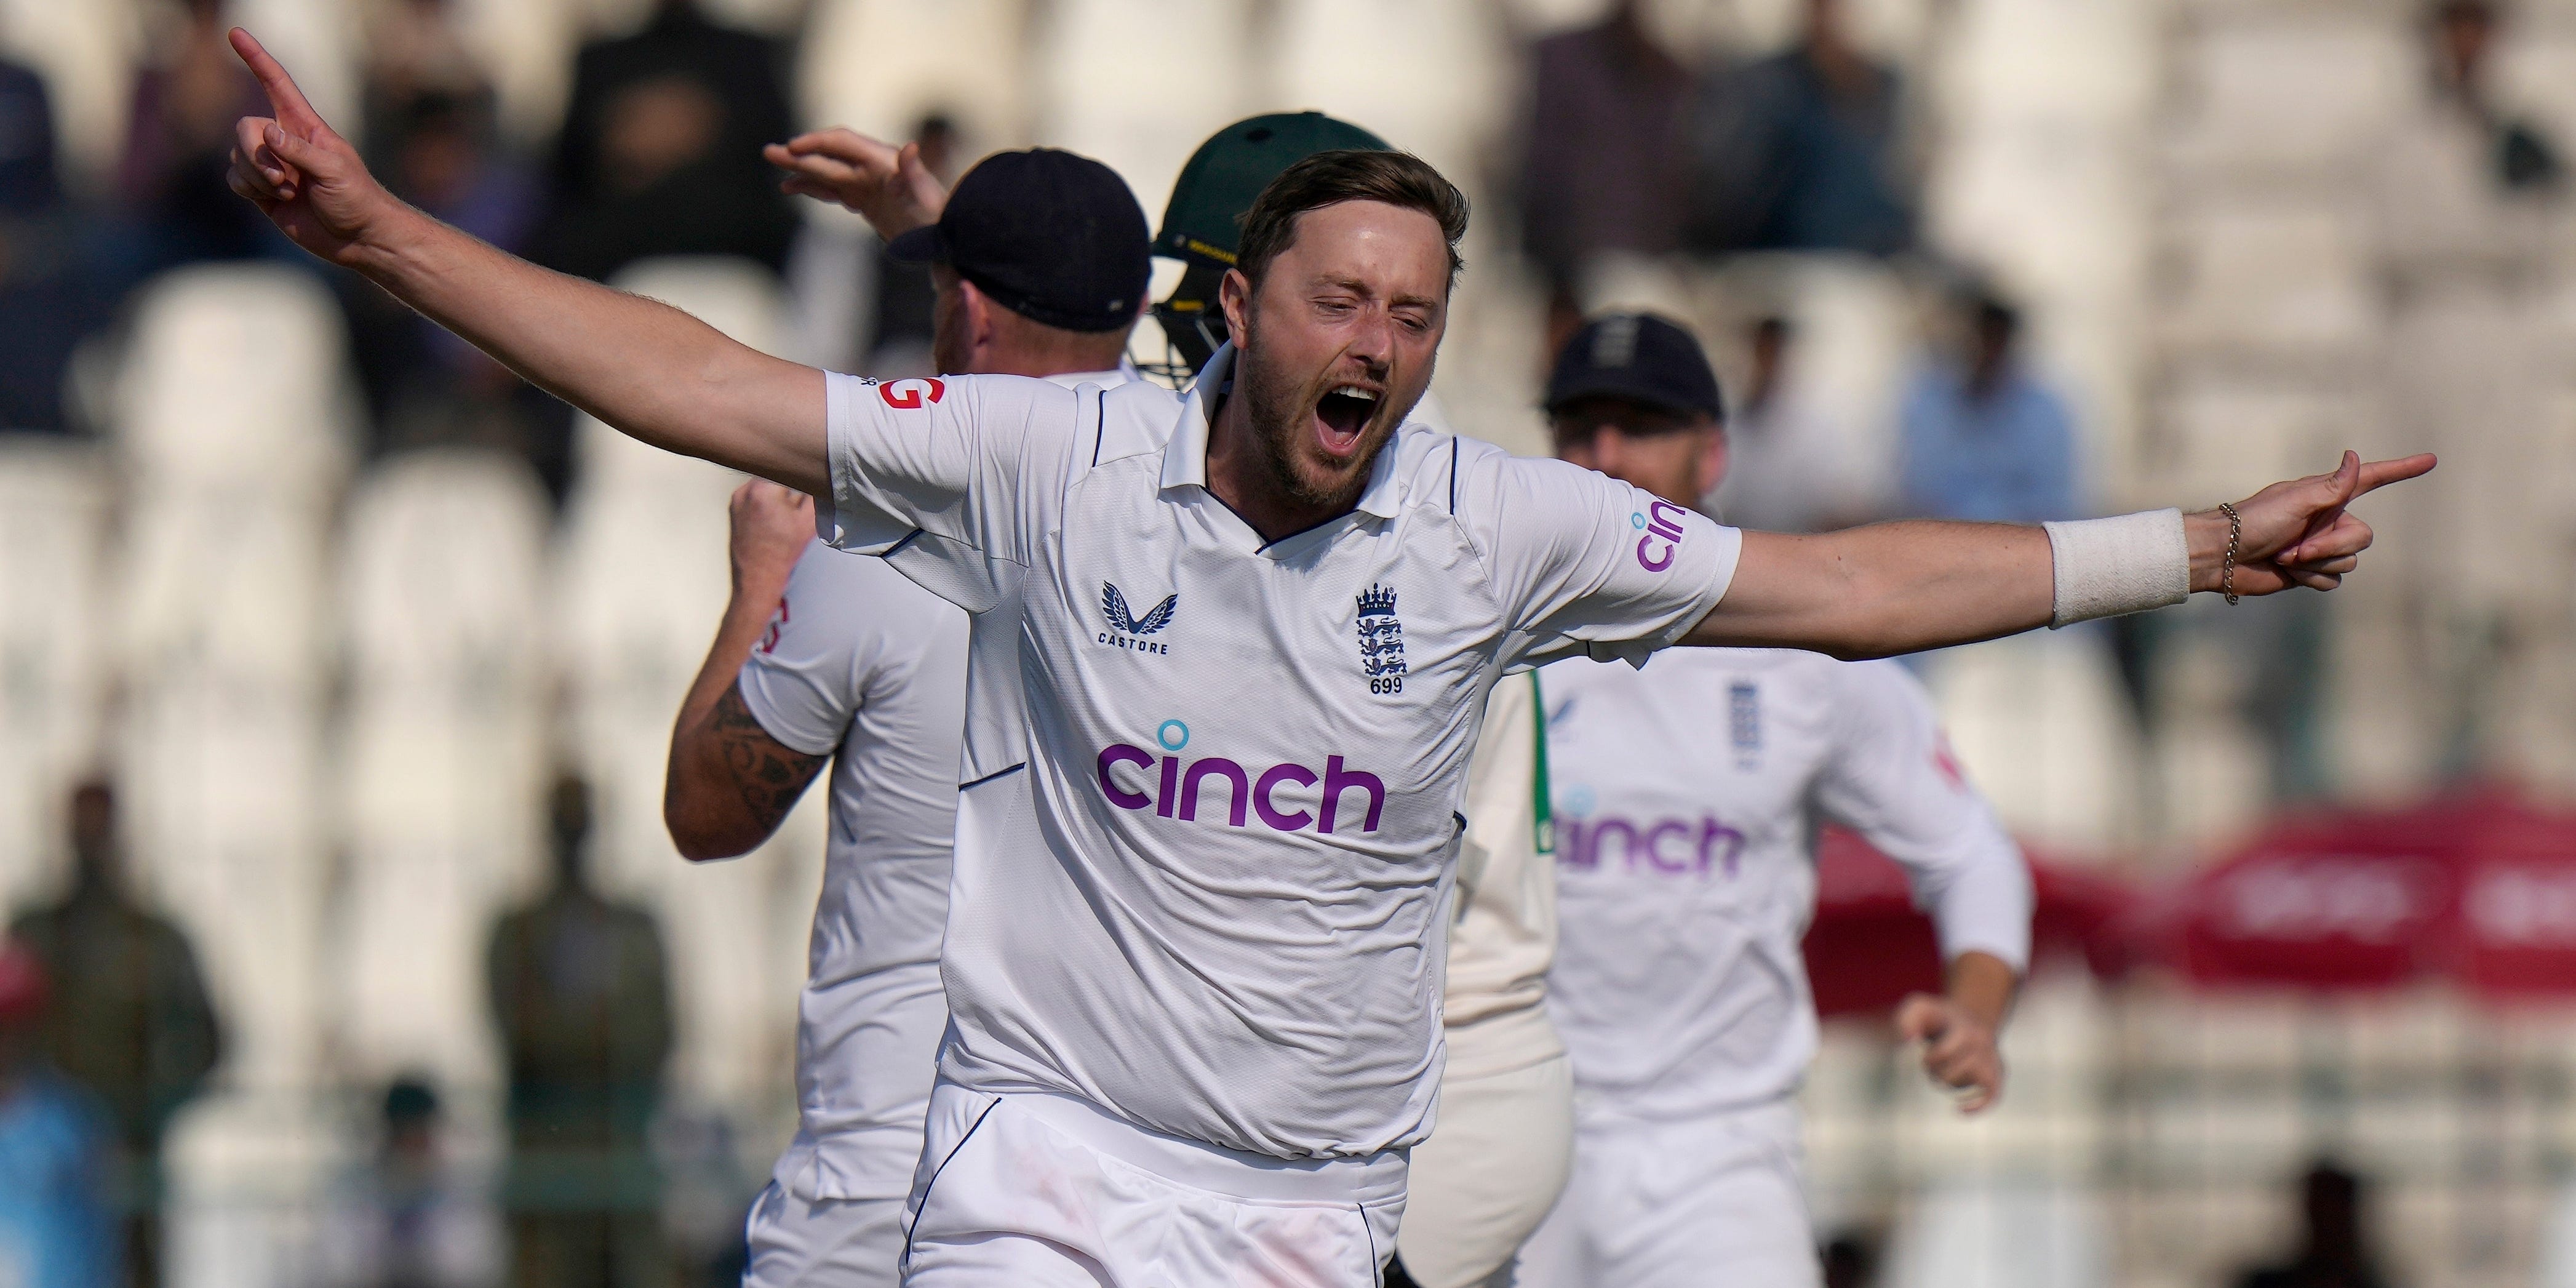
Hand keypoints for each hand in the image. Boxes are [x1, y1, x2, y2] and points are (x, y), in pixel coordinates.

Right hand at [223, 29, 398, 263]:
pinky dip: (250, 189)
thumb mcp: (334, 170)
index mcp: (306, 127)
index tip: (235, 33)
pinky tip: (276, 200)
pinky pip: (235, 179)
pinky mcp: (262, 190)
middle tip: (284, 179)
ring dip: (259, 177)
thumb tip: (267, 133)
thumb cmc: (357, 199)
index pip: (276, 85)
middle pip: (245, 128)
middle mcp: (285, 142)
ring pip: (238, 156)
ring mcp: (273, 165)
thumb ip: (299, 151)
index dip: (256, 59)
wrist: (359, 239)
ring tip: (290, 192)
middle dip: (255, 153)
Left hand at [728, 479, 814, 601]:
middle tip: (796, 506)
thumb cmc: (784, 553)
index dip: (802, 478)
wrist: (757, 578)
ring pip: (765, 484)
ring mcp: (736, 498)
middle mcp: (746, 490)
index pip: (789, 469)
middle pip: (776, 475)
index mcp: (764, 489)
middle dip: (789, 485)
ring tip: (784, 515)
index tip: (808, 486)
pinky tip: (772, 520)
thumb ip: (815, 494)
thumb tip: (819, 477)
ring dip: (777, 493)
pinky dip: (765, 502)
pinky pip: (754, 495)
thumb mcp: (808, 522)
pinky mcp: (733, 508)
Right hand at [763, 129, 947, 238]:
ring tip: (775, 171)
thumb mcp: (926, 196)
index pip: (843, 143)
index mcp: (882, 160)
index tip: (792, 148)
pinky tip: (791, 188)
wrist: (945, 237)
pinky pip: (832, 189)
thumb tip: (911, 147)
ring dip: (801, 171)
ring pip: (826, 172)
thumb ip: (915, 171)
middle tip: (769, 152)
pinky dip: (811, 188)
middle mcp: (871, 167)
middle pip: (828, 156)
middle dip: (799, 155)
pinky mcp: (863, 199)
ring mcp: (866, 183)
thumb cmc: (937, 216)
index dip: (817, 142)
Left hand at [1896, 992, 2003, 1113]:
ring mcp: (1992, 1059)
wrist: (1966, 1016)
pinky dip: (1978, 1106)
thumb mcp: (1919, 1007)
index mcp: (1965, 1029)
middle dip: (1936, 1072)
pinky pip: (1994, 1095)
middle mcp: (1983, 1044)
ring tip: (1944, 1072)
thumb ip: (1907, 1019)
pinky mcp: (1997, 1073)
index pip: (1944, 1053)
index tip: (1925, 1053)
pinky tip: (1960, 1110)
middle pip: (1954, 1073)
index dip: (1929, 1059)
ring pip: (1970, 1084)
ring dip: (1951, 1083)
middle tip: (1932, 1064)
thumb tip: (1908, 1041)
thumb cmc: (1936, 1016)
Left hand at [2192, 451, 2437, 595]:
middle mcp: (2329, 519)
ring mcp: (2321, 546)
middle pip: (2362, 537)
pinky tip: (2287, 572)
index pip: (2372, 479)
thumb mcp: (2295, 500)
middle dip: (2330, 547)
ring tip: (2285, 557)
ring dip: (2316, 564)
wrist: (2224, 556)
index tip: (2430, 460)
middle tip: (2294, 547)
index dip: (2401, 470)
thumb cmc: (2255, 521)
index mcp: (2327, 495)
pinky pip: (2333, 581)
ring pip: (2349, 563)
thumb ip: (2331, 486)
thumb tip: (2354, 455)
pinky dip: (2311, 579)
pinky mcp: (2312, 571)